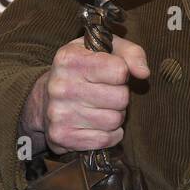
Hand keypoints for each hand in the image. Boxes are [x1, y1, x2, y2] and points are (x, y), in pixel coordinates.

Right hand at [22, 34, 149, 155]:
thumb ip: (131, 53)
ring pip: (114, 120)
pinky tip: (98, 124)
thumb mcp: (105, 50)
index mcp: (70, 59)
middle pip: (120, 98)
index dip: (123, 73)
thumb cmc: (84, 70)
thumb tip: (144, 73)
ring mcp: (58, 113)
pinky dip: (108, 134)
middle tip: (109, 93)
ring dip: (115, 116)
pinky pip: (104, 139)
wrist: (45, 99)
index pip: (119, 70)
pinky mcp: (61, 136)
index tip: (112, 73)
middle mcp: (60, 86)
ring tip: (102, 108)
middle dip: (121, 96)